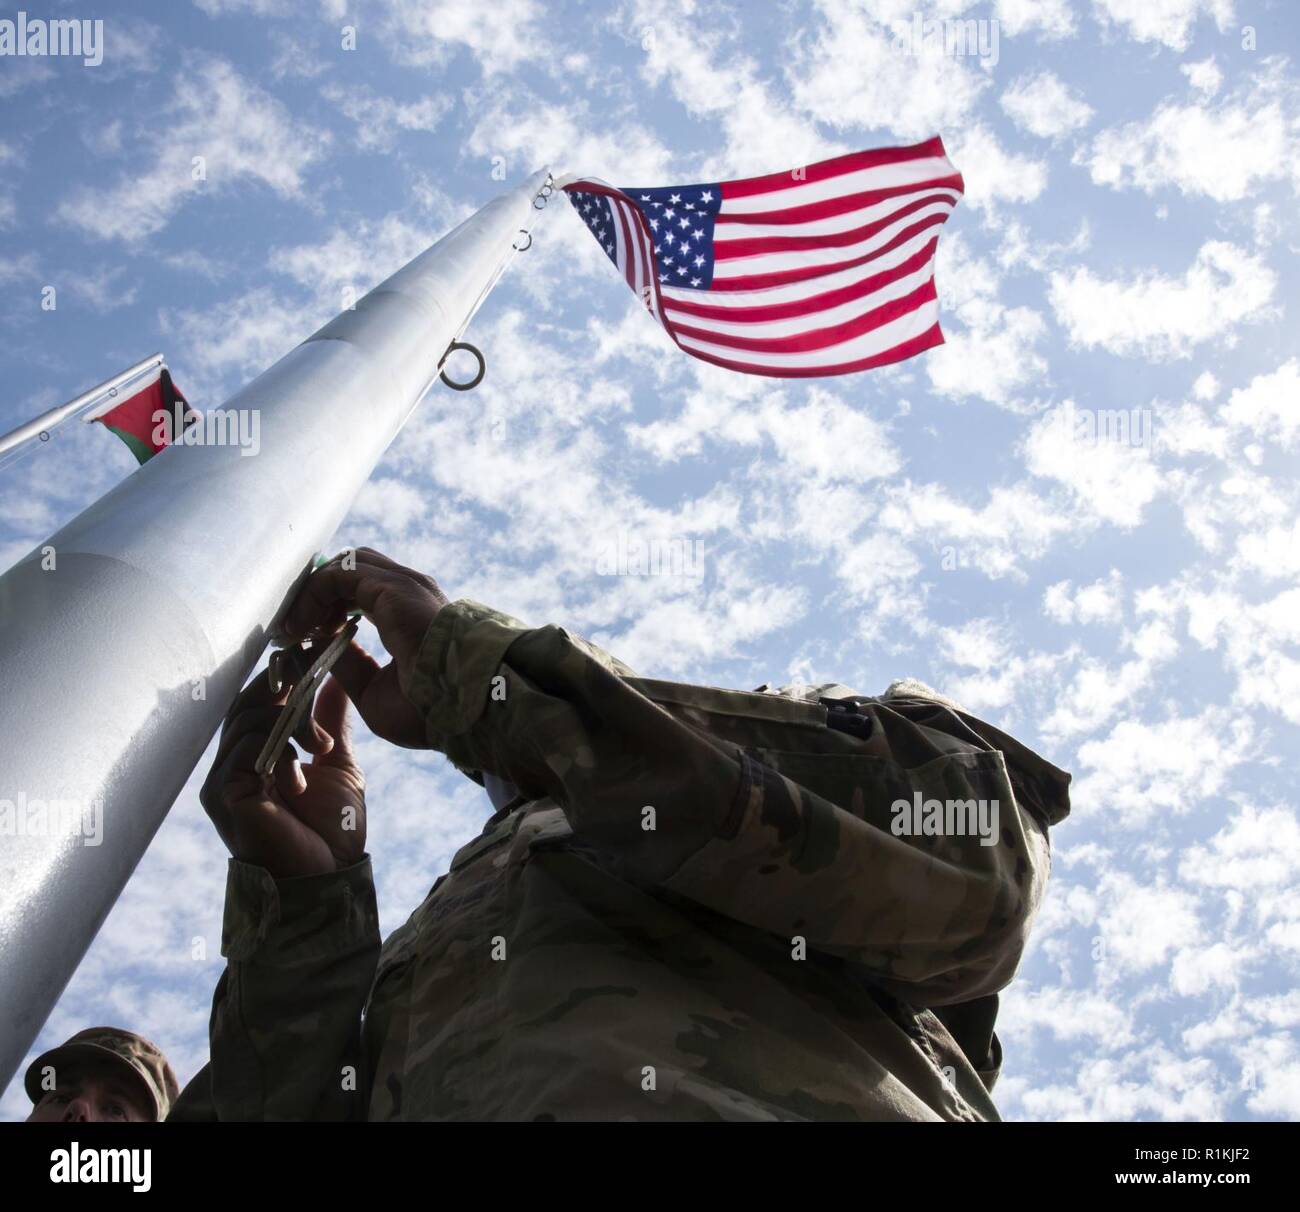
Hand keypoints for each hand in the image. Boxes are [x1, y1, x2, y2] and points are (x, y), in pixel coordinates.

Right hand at [200, 671, 365, 878]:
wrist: (327, 879)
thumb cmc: (333, 830)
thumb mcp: (339, 764)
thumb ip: (331, 723)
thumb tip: (335, 679)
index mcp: (259, 753)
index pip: (262, 699)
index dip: (288, 674)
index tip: (321, 653)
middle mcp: (235, 762)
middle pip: (249, 701)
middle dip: (288, 684)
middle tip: (320, 674)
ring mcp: (224, 777)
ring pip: (248, 719)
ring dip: (291, 723)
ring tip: (322, 748)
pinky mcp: (222, 794)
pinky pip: (244, 749)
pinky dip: (278, 750)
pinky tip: (302, 774)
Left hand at [282, 547, 449, 748]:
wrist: (462, 707)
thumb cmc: (428, 710)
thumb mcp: (373, 691)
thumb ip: (349, 664)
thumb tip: (319, 646)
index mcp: (411, 613)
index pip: (361, 589)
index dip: (329, 607)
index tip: (304, 636)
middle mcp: (409, 591)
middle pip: (351, 569)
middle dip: (319, 592)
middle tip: (295, 627)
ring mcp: (402, 584)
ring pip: (343, 566)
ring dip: (313, 592)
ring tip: (294, 626)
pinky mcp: (389, 587)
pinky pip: (337, 575)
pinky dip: (313, 594)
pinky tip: (302, 625)